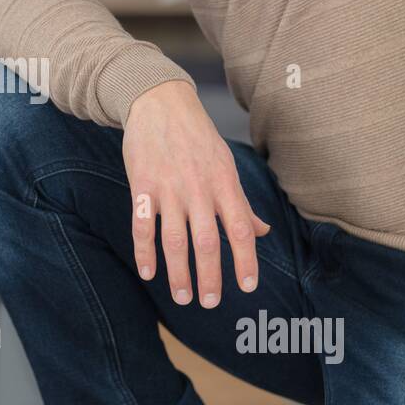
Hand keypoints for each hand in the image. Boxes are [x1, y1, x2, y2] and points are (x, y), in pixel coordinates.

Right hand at [124, 81, 270, 306]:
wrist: (160, 102)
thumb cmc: (197, 137)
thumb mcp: (225, 165)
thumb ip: (240, 202)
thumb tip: (263, 232)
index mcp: (224, 184)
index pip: (240, 229)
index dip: (245, 260)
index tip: (247, 287)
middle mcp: (199, 189)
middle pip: (207, 241)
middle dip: (210, 276)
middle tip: (210, 303)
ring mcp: (169, 189)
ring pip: (174, 240)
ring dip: (179, 273)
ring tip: (182, 297)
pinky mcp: (142, 186)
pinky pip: (142, 226)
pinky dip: (145, 252)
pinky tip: (149, 273)